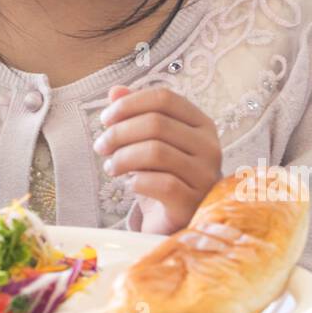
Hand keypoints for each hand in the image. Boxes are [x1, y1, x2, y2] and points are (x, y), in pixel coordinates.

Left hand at [92, 84, 222, 234]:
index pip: (164, 98)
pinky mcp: (193, 202)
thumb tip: (115, 91)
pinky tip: (129, 185)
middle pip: (156, 123)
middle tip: (101, 146)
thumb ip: (134, 114)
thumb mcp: (147, 143)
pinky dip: (136, 182)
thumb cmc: (162, 176)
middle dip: (119, 132)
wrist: (174, 222)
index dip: (129, 104)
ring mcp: (205, 175)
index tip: (105, 118)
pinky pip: (161, 183)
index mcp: (201, 124)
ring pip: (156, 152)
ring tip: (111, 167)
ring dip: (123, 157)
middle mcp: (210, 146)